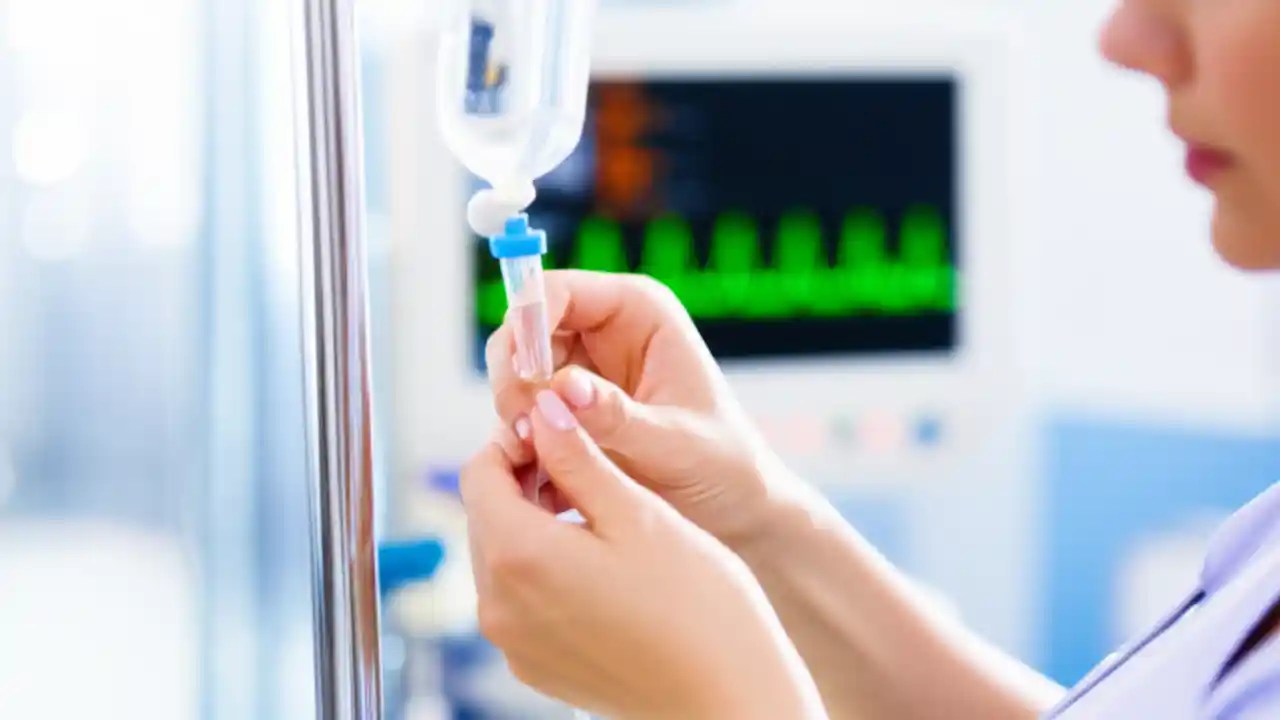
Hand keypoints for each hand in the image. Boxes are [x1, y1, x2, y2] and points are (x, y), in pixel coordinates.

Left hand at [461, 389, 824, 718]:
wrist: (730, 700)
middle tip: (585, 466)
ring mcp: (515, 644)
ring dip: (536, 524)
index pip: (479, 474)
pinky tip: (601, 564)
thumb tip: (542, 410)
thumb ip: (578, 458)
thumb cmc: (698, 607)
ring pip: (503, 557)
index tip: (561, 432)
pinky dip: (546, 570)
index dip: (516, 441)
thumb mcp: (637, 513)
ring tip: (600, 513)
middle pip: (487, 515)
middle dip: (525, 482)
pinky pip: (522, 599)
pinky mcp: (537, 667)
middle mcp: (499, 607)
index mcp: (517, 557)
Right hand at [487, 271, 808, 549]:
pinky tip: (541, 480)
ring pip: (514, 375)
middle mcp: (602, 331)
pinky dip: (521, 445)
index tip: (527, 376)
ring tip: (540, 460)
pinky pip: (522, 417)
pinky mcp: (565, 412)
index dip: (529, 323)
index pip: (559, 290)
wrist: (733, 513)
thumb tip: (563, 387)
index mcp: (639, 311)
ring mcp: (579, 371)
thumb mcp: (674, 444)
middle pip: (522, 330)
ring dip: (516, 416)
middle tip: (526, 428)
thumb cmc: (722, 466)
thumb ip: (617, 417)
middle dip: (515, 377)